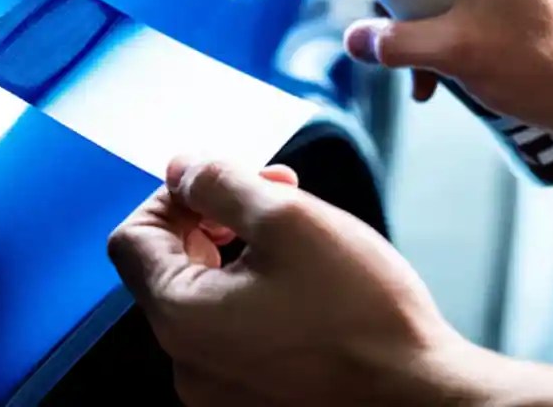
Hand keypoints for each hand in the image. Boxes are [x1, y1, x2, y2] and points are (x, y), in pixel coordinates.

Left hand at [107, 157, 481, 405]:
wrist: (421, 399)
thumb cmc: (364, 318)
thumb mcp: (289, 219)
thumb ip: (221, 184)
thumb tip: (181, 168)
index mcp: (181, 316)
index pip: (132, 237)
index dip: (174, 196)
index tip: (224, 184)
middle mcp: (188, 362)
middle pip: (170, 265)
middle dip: (217, 216)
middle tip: (278, 194)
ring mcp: (219, 390)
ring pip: (207, 297)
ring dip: (242, 253)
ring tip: (303, 237)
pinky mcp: (253, 400)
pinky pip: (234, 334)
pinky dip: (258, 296)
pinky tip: (309, 284)